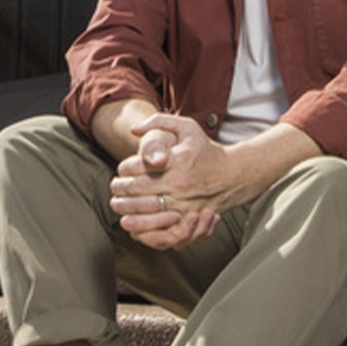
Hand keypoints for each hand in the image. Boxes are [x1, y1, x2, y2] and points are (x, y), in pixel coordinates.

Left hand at [111, 113, 219, 249]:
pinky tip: (131, 219)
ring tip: (117, 203)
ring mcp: (183, 202)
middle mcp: (179, 182)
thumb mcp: (187, 127)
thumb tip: (134, 130)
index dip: (124, 167)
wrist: (232, 175)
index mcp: (177, 160)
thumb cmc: (205, 150)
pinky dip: (142, 224)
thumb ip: (159, 121)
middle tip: (114, 186)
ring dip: (125, 206)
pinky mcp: (186, 217)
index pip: (138, 165)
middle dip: (120, 188)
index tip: (122, 168)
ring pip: (144, 208)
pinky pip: (158, 224)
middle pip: (137, 188)